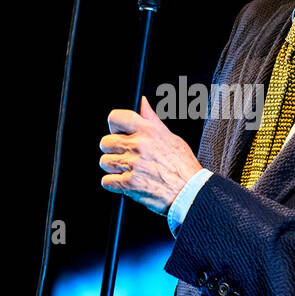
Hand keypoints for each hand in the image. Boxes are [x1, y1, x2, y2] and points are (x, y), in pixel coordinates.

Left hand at [99, 95, 202, 215]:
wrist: (190, 192)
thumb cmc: (183, 166)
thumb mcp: (170, 137)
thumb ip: (152, 120)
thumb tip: (143, 103)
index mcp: (148, 131)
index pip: (116, 118)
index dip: (113, 126)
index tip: (117, 132)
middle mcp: (138, 145)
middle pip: (105, 142)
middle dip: (112, 150)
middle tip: (124, 156)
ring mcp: (132, 165)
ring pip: (104, 162)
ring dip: (113, 167)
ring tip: (127, 170)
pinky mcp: (128, 183)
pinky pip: (107, 181)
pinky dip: (113, 183)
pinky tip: (126, 182)